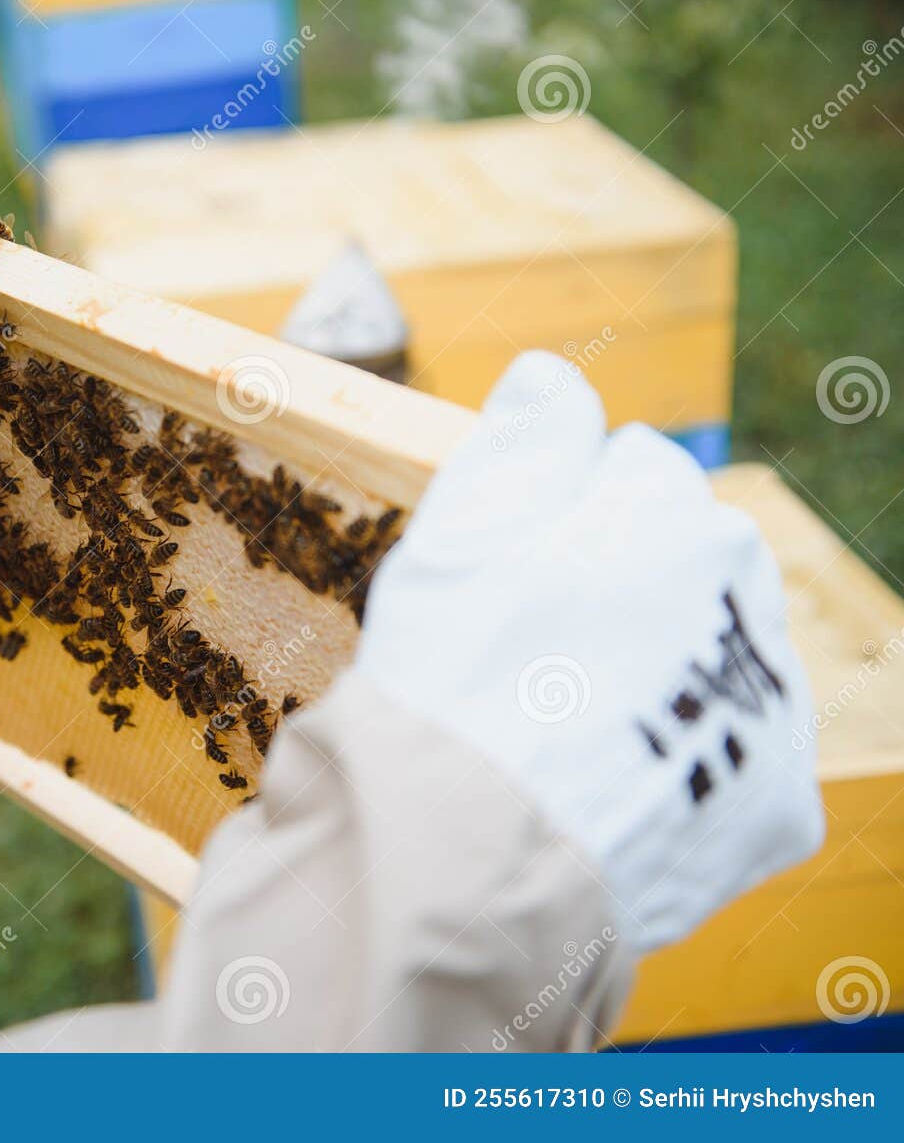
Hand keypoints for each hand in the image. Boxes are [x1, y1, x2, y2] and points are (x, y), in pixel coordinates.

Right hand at [355, 352, 823, 950]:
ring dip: (663, 672)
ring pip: (715, 655)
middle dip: (624, 585)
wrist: (475, 856)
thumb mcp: (460, 531)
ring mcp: (774, 705)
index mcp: (675, 511)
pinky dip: (685, 766)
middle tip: (534, 653)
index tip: (511, 572)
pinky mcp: (777, 803)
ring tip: (569, 726)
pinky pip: (734, 759)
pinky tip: (613, 786)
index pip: (628, 471)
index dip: (556, 515)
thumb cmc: (455, 678)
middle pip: (683, 560)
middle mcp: (750, 593)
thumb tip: (555, 375)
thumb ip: (521, 438)